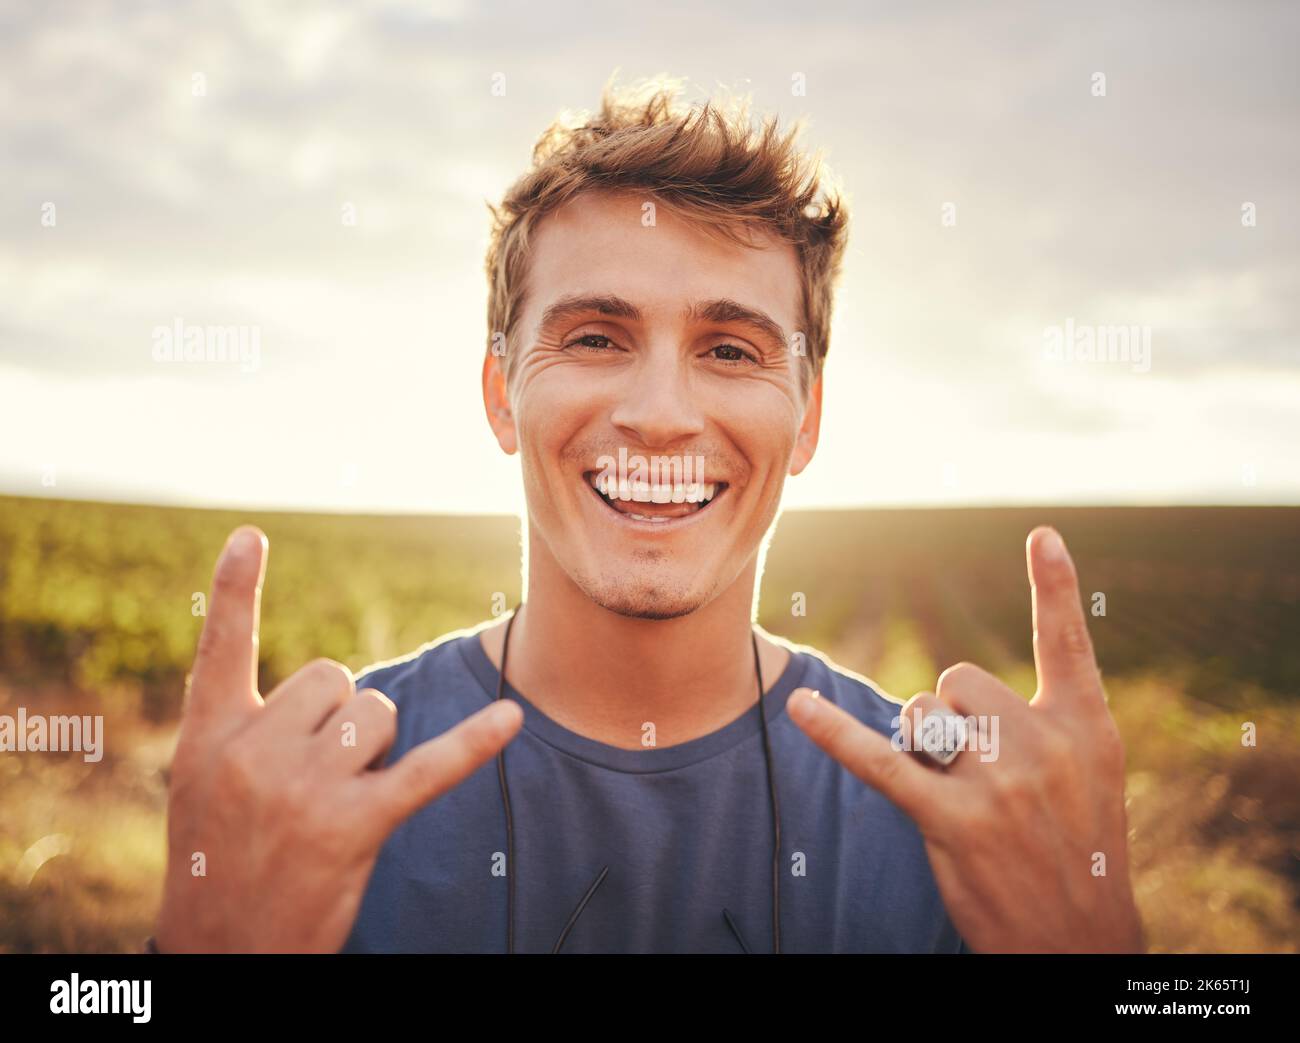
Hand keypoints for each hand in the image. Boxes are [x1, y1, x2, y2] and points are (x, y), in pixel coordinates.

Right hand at [155, 526, 522, 952]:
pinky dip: (473, 743)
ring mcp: (304, 790)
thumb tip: (334, 687)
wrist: (222, 955)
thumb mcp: (201, 788)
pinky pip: (427, 767)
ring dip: (373, 748)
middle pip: (336, 679)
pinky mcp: (355, 826)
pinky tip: (510, 717)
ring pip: (378, 713)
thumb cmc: (217, 862)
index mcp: (207, 737)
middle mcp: (252, 754)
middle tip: (313, 776)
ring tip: (337, 800)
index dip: (235, 589)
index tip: (251, 533)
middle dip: (340, 716)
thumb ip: (246, 728)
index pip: (220, 647)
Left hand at [787, 526, 1143, 952]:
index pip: (1067, 641)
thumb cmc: (1078, 853)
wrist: (1079, 943)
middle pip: (956, 679)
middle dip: (949, 717)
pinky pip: (880, 761)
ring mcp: (997, 783)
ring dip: (922, 747)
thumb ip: (1044, 722)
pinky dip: (834, 733)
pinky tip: (800, 706)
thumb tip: (953, 690)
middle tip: (978, 776)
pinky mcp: (951, 821)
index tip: (1040, 534)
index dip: (1054, 585)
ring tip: (961, 800)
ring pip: (919, 714)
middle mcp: (1044, 745)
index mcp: (1086, 727)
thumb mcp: (1092, 779)